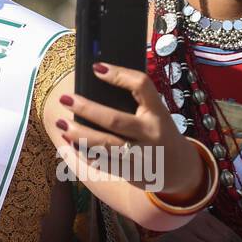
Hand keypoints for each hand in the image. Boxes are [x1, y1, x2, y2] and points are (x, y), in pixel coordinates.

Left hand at [55, 63, 203, 198]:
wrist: (180, 169)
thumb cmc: (158, 132)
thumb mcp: (155, 114)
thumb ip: (133, 103)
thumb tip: (94, 83)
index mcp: (158, 112)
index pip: (142, 86)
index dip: (119, 75)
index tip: (96, 68)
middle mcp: (151, 134)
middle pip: (114, 120)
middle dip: (86, 109)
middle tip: (65, 99)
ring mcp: (142, 156)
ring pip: (104, 145)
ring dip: (78, 135)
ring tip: (61, 124)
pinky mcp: (132, 173)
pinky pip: (102, 163)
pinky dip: (83, 153)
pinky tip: (69, 143)